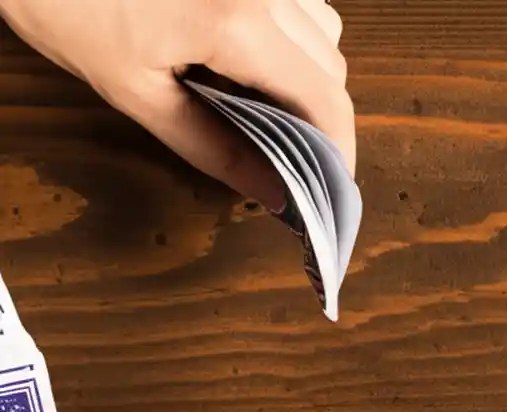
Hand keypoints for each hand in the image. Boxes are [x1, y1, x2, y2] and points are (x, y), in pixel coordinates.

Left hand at [0, 0, 355, 210]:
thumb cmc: (63, 3)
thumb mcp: (132, 89)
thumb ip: (212, 146)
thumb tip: (271, 192)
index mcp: (235, 22)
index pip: (324, 97)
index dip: (338, 149)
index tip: (329, 185)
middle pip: (332, 63)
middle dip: (318, 113)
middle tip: (288, 152)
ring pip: (323, 25)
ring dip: (306, 68)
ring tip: (259, 96)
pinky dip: (290, 31)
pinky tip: (245, 47)